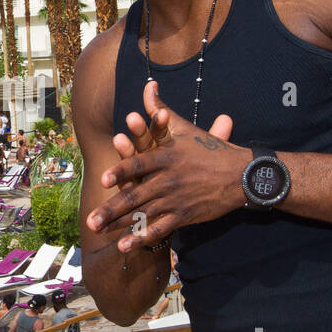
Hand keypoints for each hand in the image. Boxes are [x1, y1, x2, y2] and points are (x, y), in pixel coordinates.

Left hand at [87, 80, 246, 250]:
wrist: (241, 174)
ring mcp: (176, 200)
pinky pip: (160, 228)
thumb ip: (160, 109)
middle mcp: (169, 180)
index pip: (140, 164)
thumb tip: (148, 86)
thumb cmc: (210, 149)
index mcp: (167, 158)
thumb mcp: (184, 127)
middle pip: (135, 196)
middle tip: (90, 220)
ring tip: (100, 233)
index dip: (123, 171)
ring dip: (120, 225)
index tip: (104, 178)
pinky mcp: (184, 215)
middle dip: (110, 210)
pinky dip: (143, 238)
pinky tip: (125, 246)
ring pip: (144, 214)